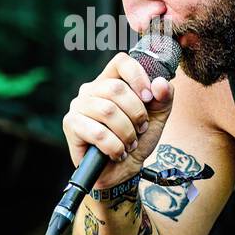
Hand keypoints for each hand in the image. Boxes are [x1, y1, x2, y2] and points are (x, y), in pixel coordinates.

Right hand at [62, 51, 175, 190]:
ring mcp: (78, 106)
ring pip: (108, 111)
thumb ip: (163, 98)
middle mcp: (91, 90)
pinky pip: (97, 132)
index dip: (138, 76)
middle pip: (116, 88)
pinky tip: (116, 153)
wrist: (121, 173)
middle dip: (136, 113)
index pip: (121, 61)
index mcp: (110, 81)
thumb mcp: (156, 118)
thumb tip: (161, 84)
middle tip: (140, 129)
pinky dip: (114, 146)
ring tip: (129, 143)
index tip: (149, 98)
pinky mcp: (71, 125)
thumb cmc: (135, 141)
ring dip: (126, 132)